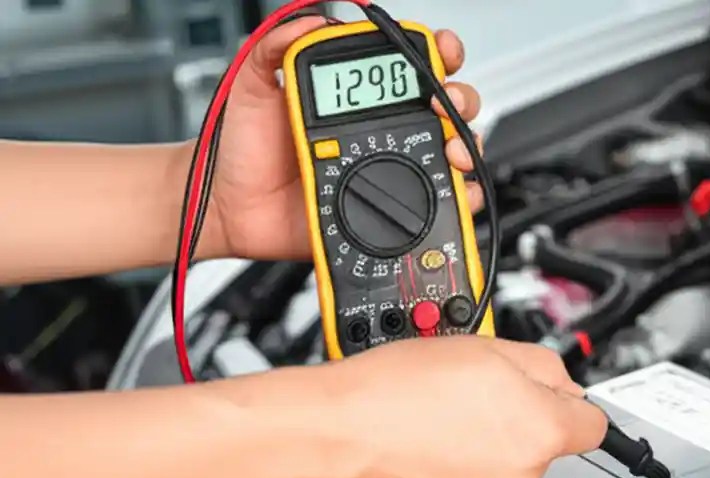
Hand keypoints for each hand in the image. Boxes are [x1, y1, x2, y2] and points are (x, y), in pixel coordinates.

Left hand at [205, 17, 484, 261]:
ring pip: (451, 154)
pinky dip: (461, 198)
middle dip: (459, 99)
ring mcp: (390, 173)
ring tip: (453, 149)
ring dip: (466, 145)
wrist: (231, 209)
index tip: (440, 51)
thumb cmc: (242, 152)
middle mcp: (383, 132)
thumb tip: (310, 21)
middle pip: (445, 108)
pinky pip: (436, 206)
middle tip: (444, 104)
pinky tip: (456, 189)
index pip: (410, 69)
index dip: (436, 54)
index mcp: (357, 100)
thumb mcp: (251, 85)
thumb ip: (273, 46)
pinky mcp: (389, 213)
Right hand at [293, 337, 605, 477]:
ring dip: (477, 469)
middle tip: (460, 414)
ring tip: (428, 442)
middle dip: (509, 436)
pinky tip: (418, 472)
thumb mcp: (480, 346)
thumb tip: (564, 384)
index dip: (569, 411)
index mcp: (540, 430)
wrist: (328, 441)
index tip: (559, 412)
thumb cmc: (389, 392)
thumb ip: (541, 366)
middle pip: (537, 456)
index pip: (591, 426)